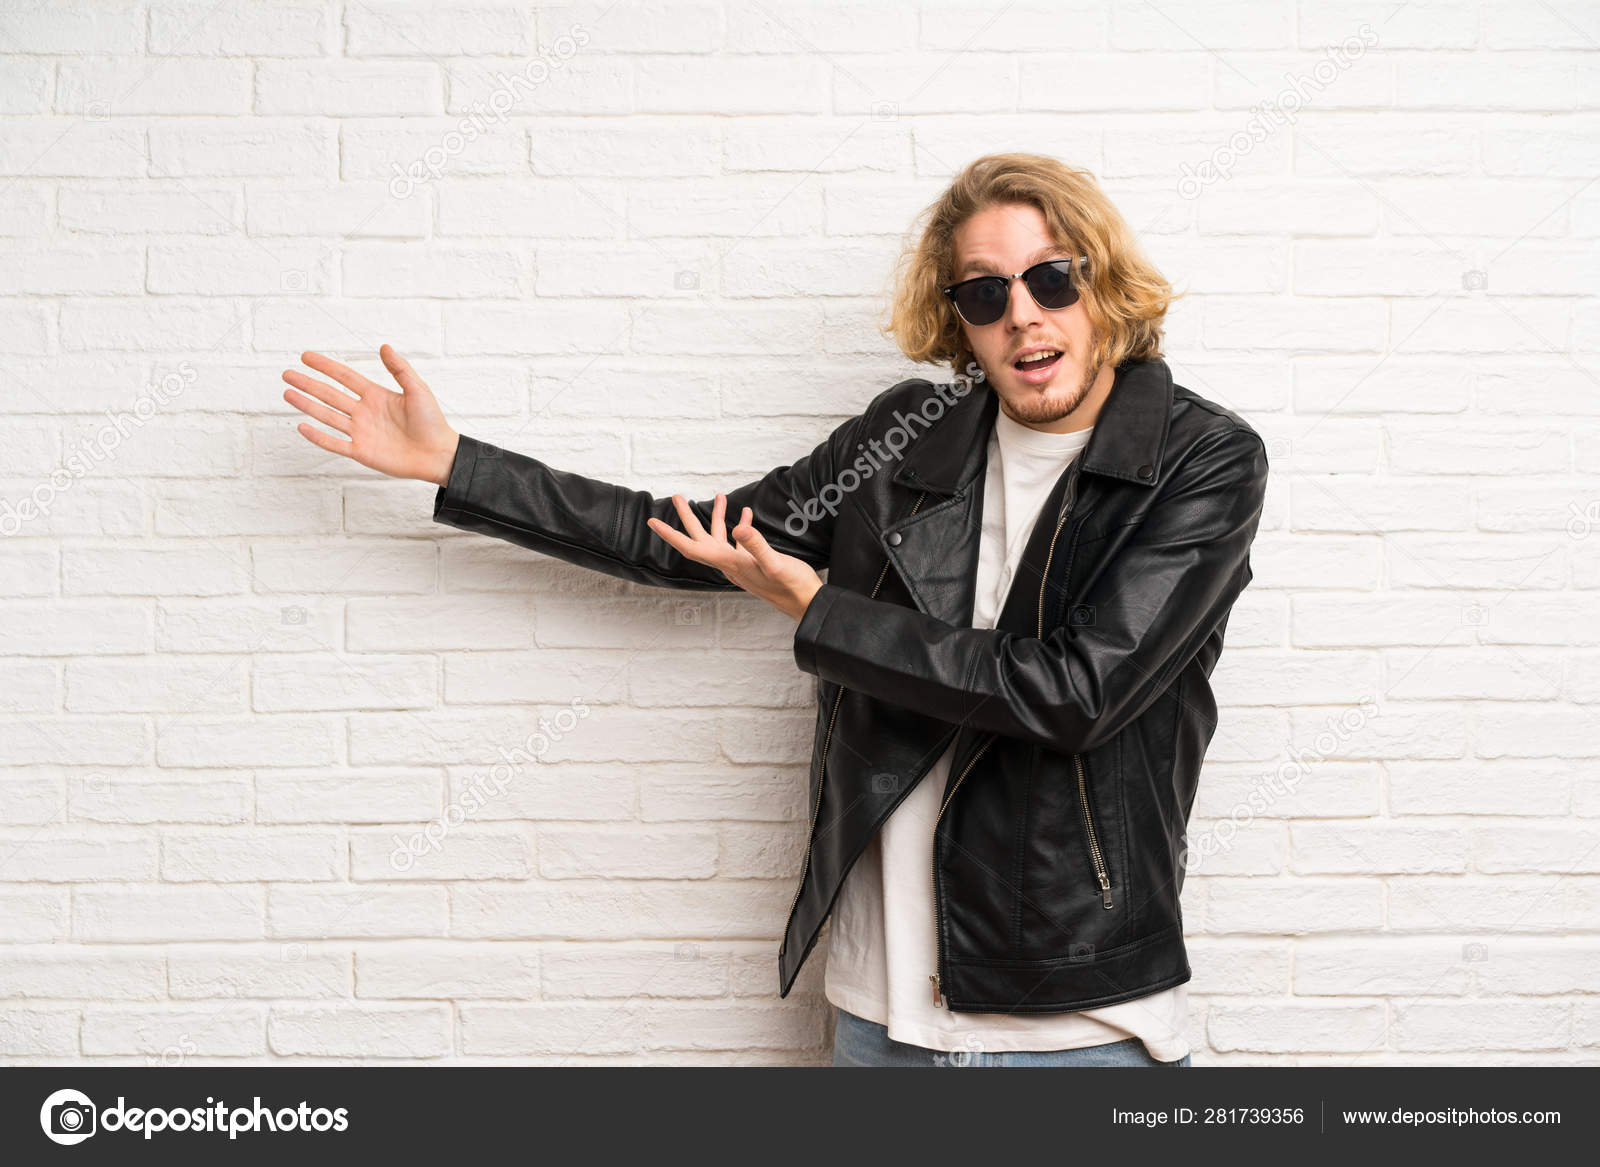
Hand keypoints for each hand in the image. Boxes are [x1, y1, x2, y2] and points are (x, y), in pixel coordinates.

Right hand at [282, 345, 459, 485]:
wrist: (438, 454)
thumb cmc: (432, 421)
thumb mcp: (417, 390)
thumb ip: (400, 369)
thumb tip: (384, 346)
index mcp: (376, 395)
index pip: (344, 377)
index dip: (325, 366)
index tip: (306, 357)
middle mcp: (364, 412)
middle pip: (330, 394)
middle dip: (308, 384)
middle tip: (287, 374)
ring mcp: (361, 432)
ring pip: (327, 416)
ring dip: (307, 405)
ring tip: (287, 394)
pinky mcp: (361, 451)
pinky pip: (334, 443)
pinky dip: (318, 437)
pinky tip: (301, 427)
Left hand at [646, 493, 823, 621]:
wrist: (807, 605)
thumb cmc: (792, 587)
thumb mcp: (775, 563)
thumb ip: (756, 545)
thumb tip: (739, 527)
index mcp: (730, 563)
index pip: (692, 547)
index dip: (670, 534)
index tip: (653, 521)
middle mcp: (730, 565)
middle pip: (700, 539)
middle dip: (687, 518)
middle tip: (677, 497)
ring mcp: (741, 565)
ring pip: (720, 537)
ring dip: (718, 517)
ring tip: (720, 496)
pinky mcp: (753, 564)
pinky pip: (740, 542)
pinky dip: (740, 526)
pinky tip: (746, 515)